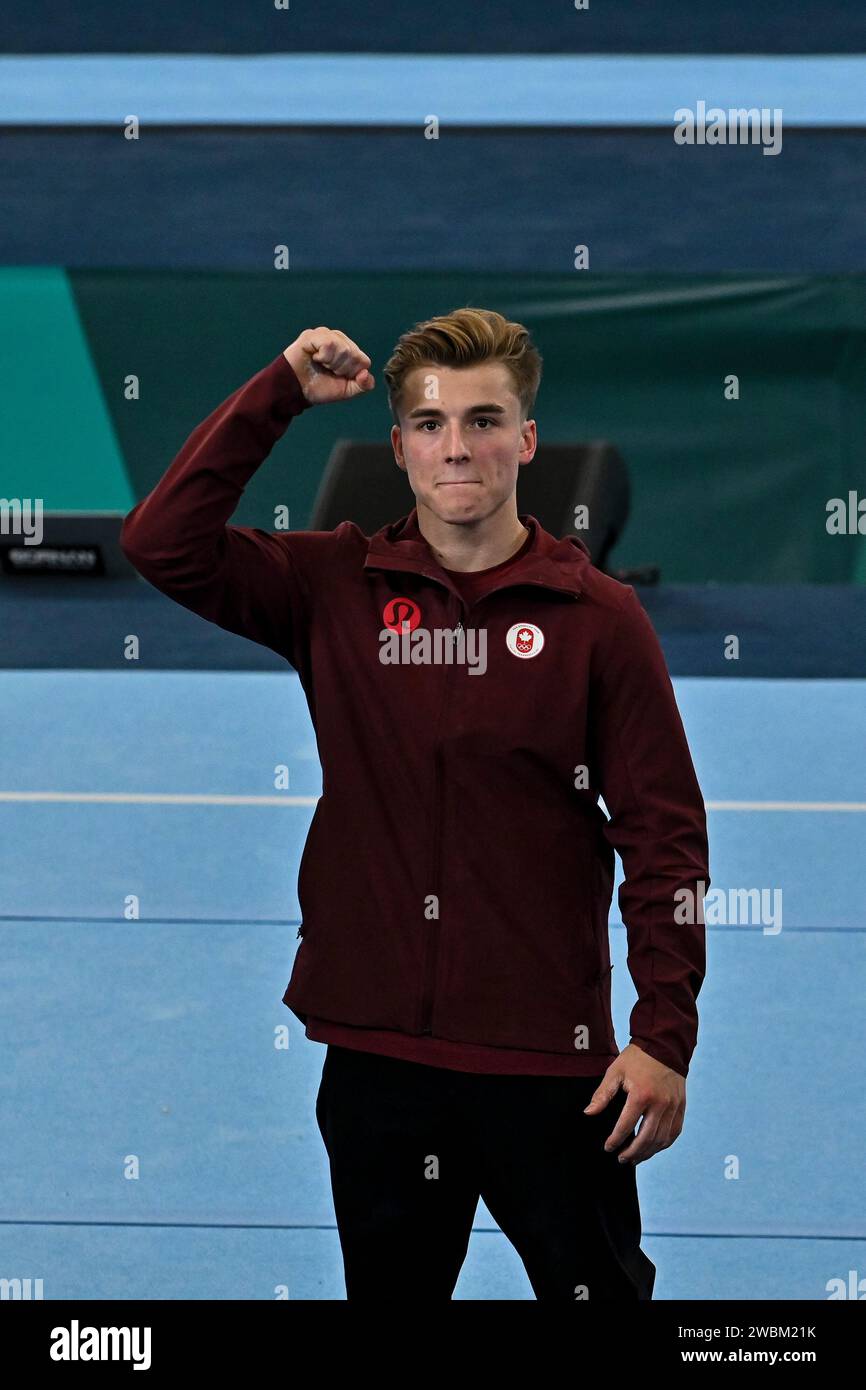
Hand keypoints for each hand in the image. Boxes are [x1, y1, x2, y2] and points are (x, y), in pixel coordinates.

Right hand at [283, 327, 374, 405]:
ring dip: (332, 363)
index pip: (363, 361)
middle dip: (341, 369)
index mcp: (349, 351)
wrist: (296, 390)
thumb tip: (365, 374)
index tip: (338, 376)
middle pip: (354, 355)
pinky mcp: (312, 335)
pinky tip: (314, 358)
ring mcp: (325, 334)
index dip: (351, 373)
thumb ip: (363, 385)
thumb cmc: (319, 387)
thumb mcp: (346, 390)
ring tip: (320, 364)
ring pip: (343, 349)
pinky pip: (329, 344)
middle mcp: (339, 339)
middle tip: (327, 371)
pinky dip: (323, 357)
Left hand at [583, 1043, 684, 1164]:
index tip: (608, 1147)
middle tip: (621, 1159)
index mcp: (641, 1094)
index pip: (626, 1126)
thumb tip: (588, 1113)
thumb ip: (602, 1094)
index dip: (616, 1140)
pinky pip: (674, 1132)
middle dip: (632, 1152)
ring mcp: (673, 1106)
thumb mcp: (615, 1072)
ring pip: (662, 1139)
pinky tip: (653, 1148)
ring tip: (635, 1158)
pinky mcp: (680, 1106)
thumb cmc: (636, 1059)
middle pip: (646, 1138)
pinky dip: (663, 1144)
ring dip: (648, 1152)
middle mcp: (660, 1103)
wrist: (664, 1045)